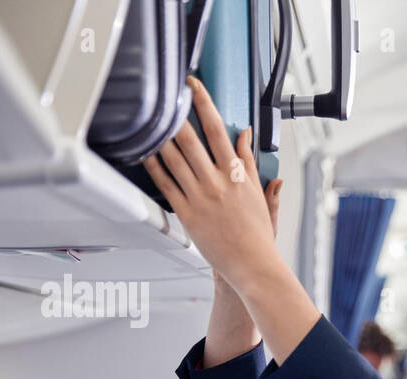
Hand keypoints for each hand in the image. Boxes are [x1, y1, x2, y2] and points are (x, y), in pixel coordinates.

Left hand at [143, 76, 279, 291]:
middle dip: (177, 113)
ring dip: (162, 136)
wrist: (251, 263)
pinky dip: (155, 165)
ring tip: (153, 119)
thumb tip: (247, 136)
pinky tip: (147, 152)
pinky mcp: (187, 213)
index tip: (194, 86)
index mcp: (237, 175)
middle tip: (167, 95)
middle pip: (191, 139)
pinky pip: (166, 183)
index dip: (204, 104)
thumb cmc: (257, 233)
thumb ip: (250, 162)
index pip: (218, 130)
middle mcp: (217, 183)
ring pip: (174, 159)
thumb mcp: (259, 192)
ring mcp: (200, 197)